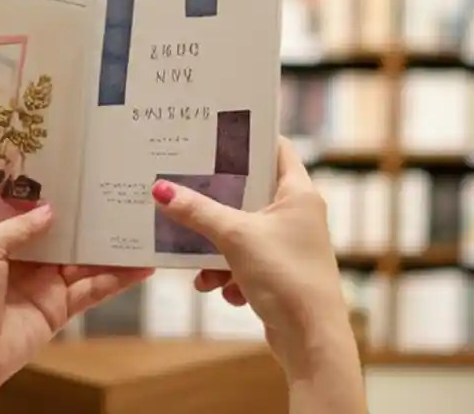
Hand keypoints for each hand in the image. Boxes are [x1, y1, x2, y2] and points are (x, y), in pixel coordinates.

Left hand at [0, 206, 152, 412]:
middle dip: (90, 221)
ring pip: (85, 261)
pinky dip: (117, 279)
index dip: (57, 198)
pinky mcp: (61, 310)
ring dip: (111, 249)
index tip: (83, 178)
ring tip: (142, 229)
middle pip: (67, 236)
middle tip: (122, 198)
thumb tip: (52, 209)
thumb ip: (18, 227)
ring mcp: (47, 285)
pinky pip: (93, 290)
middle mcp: (28, 261)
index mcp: (3, 242)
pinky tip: (141, 267)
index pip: (35, 215)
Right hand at [150, 139, 355, 380]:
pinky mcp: (278, 273)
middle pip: (249, 192)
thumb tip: (162, 189)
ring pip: (241, 232)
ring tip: (198, 263)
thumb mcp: (236, 237)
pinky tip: (220, 289)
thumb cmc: (286, 277)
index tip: (213, 134)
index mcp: (298, 193)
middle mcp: (297, 214)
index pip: (275, 148)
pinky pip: (243, 262)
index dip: (247, 138)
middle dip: (216, 199)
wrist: (311, 339)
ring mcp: (288, 244)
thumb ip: (198, 212)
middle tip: (185, 187)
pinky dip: (228, 274)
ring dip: (216, 247)